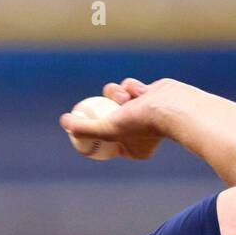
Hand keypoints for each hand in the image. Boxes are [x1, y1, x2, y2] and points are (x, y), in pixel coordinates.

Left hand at [58, 78, 179, 160]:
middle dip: (104, 106)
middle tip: (97, 103)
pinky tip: (140, 91)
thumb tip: (63, 122)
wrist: (172, 107)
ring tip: (126, 98)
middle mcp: (138, 132)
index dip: (93, 125)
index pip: (104, 135)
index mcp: (131, 148)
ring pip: (116, 96)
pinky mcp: (149, 95)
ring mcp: (143, 113)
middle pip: (107, 114)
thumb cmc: (141, 123)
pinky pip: (130, 86)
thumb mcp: (106, 129)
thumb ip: (84, 129)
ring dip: (117, 93)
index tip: (83, 118)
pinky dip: (131, 86)